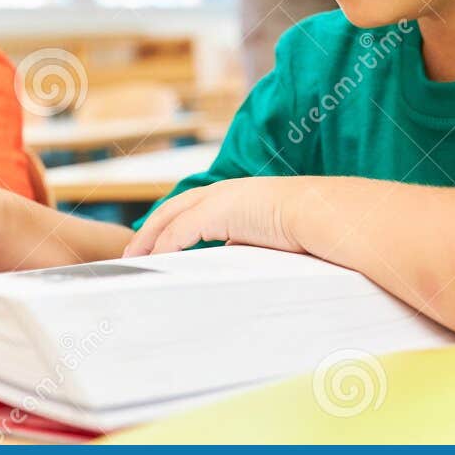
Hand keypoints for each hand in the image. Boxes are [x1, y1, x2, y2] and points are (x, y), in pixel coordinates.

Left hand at [123, 177, 317, 257]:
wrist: (321, 214)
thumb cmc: (308, 226)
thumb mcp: (271, 235)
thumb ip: (251, 242)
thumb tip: (239, 256)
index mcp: (236, 196)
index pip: (193, 209)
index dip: (172, 226)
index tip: (159, 246)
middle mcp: (223, 193)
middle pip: (173, 209)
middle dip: (150, 231)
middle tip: (133, 254)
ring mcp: (218, 199)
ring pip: (170, 218)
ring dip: (149, 240)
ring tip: (134, 260)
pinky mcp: (216, 212)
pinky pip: (180, 232)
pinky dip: (163, 247)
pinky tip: (153, 262)